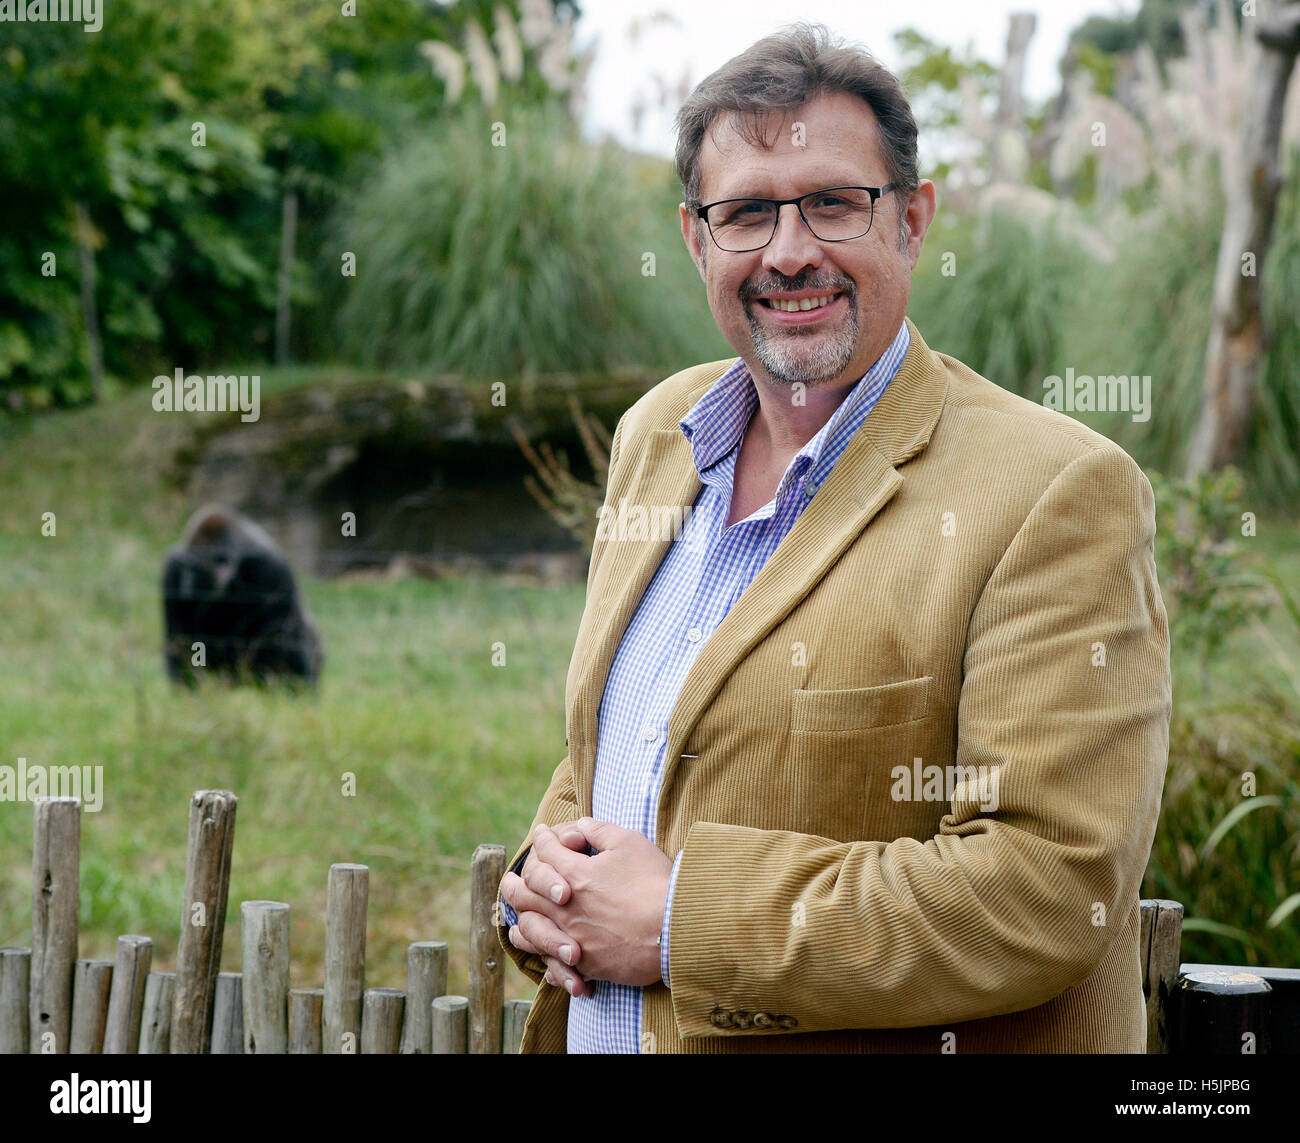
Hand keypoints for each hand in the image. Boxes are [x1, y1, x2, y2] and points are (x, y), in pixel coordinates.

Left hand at [502, 818, 671, 989]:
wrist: (676, 930)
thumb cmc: (655, 882)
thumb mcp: (629, 843)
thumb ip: (599, 831)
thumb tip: (581, 825)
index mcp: (575, 874)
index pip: (546, 852)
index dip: (543, 839)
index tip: (542, 833)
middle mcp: (565, 908)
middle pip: (524, 892)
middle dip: (516, 879)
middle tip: (514, 875)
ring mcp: (572, 937)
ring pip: (529, 929)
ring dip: (521, 918)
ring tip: (518, 916)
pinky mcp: (585, 963)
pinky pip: (551, 962)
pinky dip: (542, 953)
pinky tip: (541, 949)